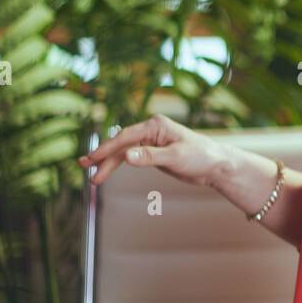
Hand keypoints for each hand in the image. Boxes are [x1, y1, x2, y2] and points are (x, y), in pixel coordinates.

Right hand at [75, 113, 227, 188]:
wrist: (216, 165)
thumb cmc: (202, 157)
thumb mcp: (176, 157)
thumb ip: (151, 157)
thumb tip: (128, 156)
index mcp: (156, 125)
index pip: (126, 137)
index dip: (107, 148)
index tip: (92, 159)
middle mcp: (151, 131)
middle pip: (121, 145)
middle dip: (103, 157)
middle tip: (85, 168)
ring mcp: (150, 142)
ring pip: (123, 153)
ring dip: (108, 164)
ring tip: (92, 177)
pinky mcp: (152, 153)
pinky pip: (130, 158)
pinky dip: (118, 165)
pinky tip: (105, 171)